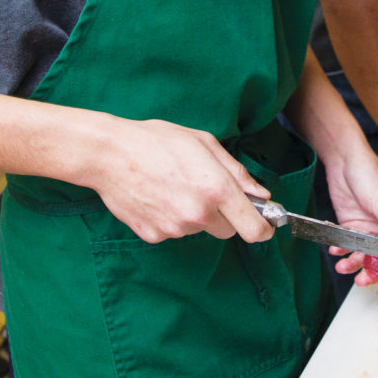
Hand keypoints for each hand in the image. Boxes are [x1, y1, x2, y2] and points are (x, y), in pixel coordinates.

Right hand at [85, 116, 274, 245]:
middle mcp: (198, 214)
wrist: (111, 154)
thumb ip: (238, 172)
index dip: (264, 229)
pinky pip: (175, 232)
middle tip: (209, 189)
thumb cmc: (158, 141)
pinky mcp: (154, 236)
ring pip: (200, 229)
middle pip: (228, 230)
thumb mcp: (205, 143)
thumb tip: (261, 193)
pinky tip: (159, 196)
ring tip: (176, 185)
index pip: (253, 228)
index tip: (266, 225)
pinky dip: (173, 218)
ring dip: (197, 214)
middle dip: (227, 215)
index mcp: (216, 189)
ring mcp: (174, 229)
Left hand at [321, 143, 377, 283]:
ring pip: (365, 254)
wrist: (343, 159)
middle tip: (362, 280)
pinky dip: (341, 250)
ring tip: (343, 266)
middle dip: (373, 270)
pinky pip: (348, 245)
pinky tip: (335, 249)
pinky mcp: (352, 227)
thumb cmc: (370, 173)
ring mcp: (370, 229)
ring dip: (353, 262)